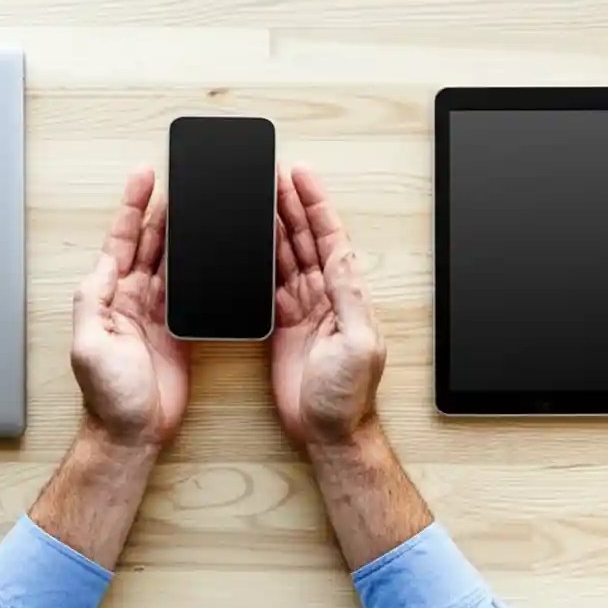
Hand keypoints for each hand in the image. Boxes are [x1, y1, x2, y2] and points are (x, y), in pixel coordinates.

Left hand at [71, 166, 189, 446]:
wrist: (133, 433)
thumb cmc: (108, 397)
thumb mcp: (89, 344)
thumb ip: (93, 300)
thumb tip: (105, 262)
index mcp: (108, 296)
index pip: (122, 242)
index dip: (133, 208)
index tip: (145, 177)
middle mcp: (131, 299)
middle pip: (149, 243)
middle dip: (161, 209)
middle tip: (178, 180)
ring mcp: (155, 313)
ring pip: (170, 262)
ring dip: (180, 233)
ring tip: (195, 204)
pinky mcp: (178, 330)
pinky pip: (189, 291)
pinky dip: (197, 269)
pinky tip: (207, 252)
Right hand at [271, 165, 385, 446]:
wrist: (329, 432)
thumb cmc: (349, 396)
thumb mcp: (358, 342)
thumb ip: (348, 297)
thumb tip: (340, 253)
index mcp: (348, 295)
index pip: (330, 237)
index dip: (316, 204)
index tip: (301, 176)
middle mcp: (327, 296)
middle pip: (305, 239)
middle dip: (290, 205)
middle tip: (272, 175)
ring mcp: (305, 309)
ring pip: (286, 256)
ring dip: (273, 225)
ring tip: (258, 196)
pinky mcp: (283, 326)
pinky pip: (270, 285)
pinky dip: (259, 261)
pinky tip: (250, 241)